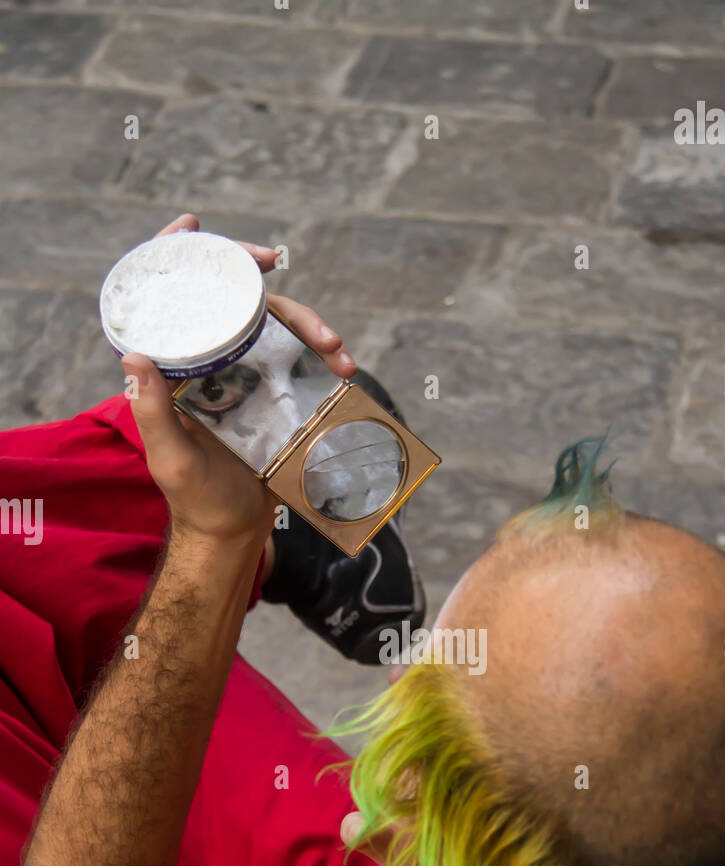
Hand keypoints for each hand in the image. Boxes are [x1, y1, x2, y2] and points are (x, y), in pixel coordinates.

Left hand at [122, 213, 357, 546]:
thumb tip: (132, 355)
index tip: (196, 226)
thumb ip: (153, 413)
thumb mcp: (173, 459)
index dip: (178, 256)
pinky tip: (342, 367)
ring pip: (273, 326)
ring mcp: (244, 375)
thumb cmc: (197, 500)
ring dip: (308, 323)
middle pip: (231, 301)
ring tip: (337, 348)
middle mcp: (208, 363)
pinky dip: (324, 357)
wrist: (236, 532)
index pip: (170, 299)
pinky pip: (300, 359)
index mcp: (177, 369)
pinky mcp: (274, 391)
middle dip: (257, 277)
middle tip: (274, 263)